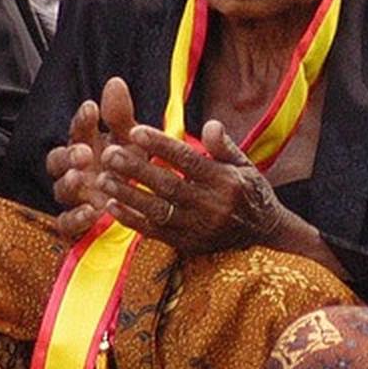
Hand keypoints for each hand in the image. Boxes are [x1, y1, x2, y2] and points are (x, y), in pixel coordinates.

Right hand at [49, 78, 137, 239]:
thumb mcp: (132, 140)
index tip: (92, 108)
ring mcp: (76, 198)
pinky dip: (76, 218)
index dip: (82, 119)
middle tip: (83, 152)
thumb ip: (121, 116)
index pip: (77, 129)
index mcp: (87, 146)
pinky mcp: (79, 225)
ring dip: (68, 183)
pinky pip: (66, 223)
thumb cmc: (132, 167)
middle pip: (57, 160)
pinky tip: (92, 211)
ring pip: (60, 189)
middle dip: (68, 155)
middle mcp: (76, 171)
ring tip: (80, 177)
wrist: (145, 207)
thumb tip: (114, 82)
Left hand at [97, 119, 295, 255]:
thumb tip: (209, 124)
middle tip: (109, 153)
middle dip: (136, 169)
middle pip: (169, 186)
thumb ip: (224, 145)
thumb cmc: (250, 191)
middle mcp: (213, 206)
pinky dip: (132, 220)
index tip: (135, 131)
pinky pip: (155, 232)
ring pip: (158, 211)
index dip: (161, 146)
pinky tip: (112, 205)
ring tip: (103, 179)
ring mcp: (199, 228)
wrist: (264, 235)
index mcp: (226, 181)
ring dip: (128, 195)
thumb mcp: (244, 165)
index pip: (189, 160)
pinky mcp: (188, 244)